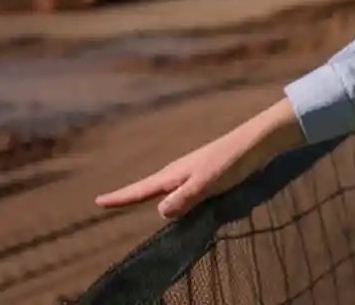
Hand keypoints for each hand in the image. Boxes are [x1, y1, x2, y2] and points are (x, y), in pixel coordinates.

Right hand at [95, 98, 303, 219]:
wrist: (256, 142)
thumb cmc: (230, 162)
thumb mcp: (205, 184)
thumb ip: (184, 199)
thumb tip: (160, 213)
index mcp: (173, 175)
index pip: (141, 190)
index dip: (120, 198)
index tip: (97, 201)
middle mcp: (179, 173)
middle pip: (150, 188)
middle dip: (131, 196)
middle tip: (112, 202)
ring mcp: (193, 172)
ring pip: (168, 189)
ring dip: (154, 196)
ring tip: (136, 201)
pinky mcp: (208, 174)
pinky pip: (184, 189)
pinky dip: (175, 196)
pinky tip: (180, 199)